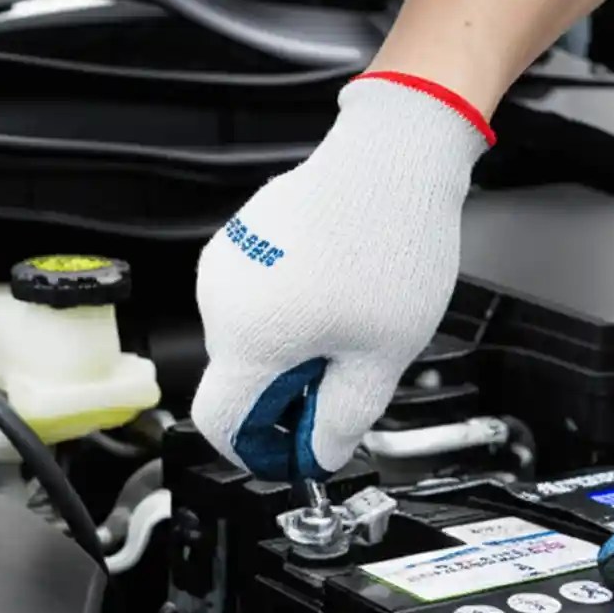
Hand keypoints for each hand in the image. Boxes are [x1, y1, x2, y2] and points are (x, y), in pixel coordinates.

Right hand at [191, 73, 491, 480]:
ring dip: (292, 350)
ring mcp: (228, 262)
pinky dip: (290, 311)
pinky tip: (339, 292)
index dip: (257, 452)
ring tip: (351, 327)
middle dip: (287, 395)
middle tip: (346, 383)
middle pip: (238, 378)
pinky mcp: (245, 236)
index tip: (296, 451)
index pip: (220, 424)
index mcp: (248, 338)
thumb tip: (322, 452)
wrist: (393, 159)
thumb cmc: (389, 246)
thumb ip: (344, 418)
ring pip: (250, 336)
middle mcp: (221, 300)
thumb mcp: (381, 357)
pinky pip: (257, 297)